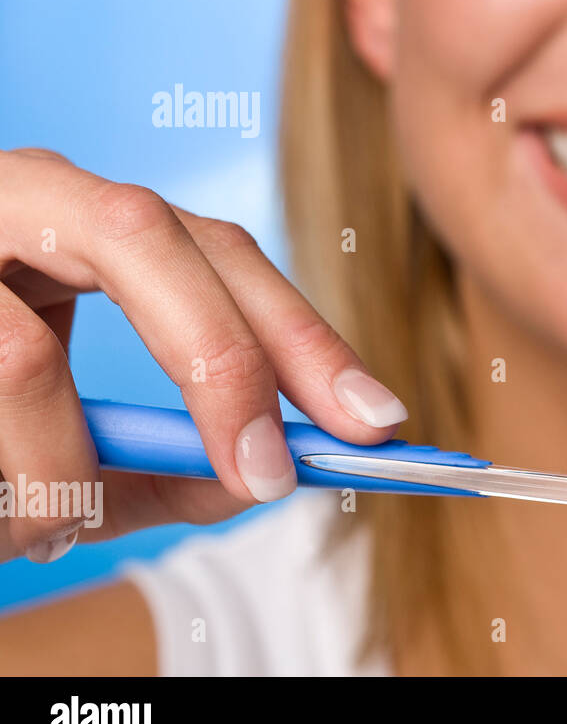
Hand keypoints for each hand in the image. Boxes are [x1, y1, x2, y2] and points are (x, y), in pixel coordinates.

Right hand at [0, 151, 407, 562]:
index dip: (302, 333)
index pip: (219, 251)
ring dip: (59, 470)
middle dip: (224, 362)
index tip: (373, 422)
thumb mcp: (79, 440)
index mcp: (83, 225)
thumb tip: (264, 478)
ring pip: (25, 351)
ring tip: (43, 524)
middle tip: (264, 475)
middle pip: (151, 235)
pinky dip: (7, 484)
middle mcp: (16, 199)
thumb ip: (168, 456)